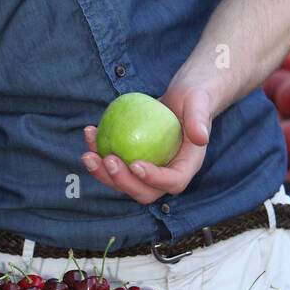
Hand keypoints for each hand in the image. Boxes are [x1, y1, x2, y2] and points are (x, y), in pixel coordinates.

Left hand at [81, 85, 212, 205]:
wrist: (180, 98)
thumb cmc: (193, 98)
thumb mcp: (198, 102)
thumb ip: (200, 118)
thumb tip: (201, 137)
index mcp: (186, 166)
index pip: (173, 182)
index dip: (154, 179)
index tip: (136, 164)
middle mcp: (166, 174)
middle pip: (144, 191)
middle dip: (122, 181)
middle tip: (108, 159)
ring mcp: (148, 170)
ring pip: (124, 183)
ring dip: (103, 174)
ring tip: (88, 155)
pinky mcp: (132, 160)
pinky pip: (114, 164)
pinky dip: (99, 152)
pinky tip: (89, 133)